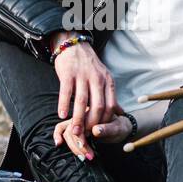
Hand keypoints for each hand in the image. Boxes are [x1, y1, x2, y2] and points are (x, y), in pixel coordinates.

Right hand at [52, 38, 116, 157]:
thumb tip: (121, 113)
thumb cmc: (89, 66)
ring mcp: (82, 75)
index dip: (104, 120)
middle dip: (92, 123)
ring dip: (78, 119)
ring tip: (75, 131)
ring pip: (82, 101)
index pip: (110, 105)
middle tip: (86, 135)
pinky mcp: (68, 73)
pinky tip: (61, 115)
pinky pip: (66, 92)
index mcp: (108, 81)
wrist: (74, 46)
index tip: (98, 131)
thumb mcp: (104, 78)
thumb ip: (110, 96)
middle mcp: (97, 78)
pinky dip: (64, 105)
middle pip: (98, 106)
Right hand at [52, 109, 131, 158]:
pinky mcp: (74, 126)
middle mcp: (82, 115)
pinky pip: (61, 128)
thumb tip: (95, 130)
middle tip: (89, 157)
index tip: (88, 151)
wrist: (121, 127)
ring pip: (66, 132)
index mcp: (93, 112)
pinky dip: (58, 135)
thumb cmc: (119, 127)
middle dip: (78, 146)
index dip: (82, 140)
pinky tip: (58, 144)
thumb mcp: (118, 128)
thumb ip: (107, 129)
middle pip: (71, 130)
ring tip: (83, 157)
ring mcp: (77, 120)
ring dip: (73, 146)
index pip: (80, 125)